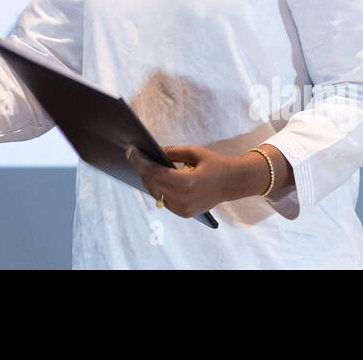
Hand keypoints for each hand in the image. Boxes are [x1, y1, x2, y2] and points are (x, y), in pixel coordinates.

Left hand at [126, 145, 244, 218]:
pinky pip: (163, 199)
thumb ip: (172, 152)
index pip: (154, 172)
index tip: (131, 150)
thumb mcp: (194, 152)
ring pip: (155, 192)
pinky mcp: (184, 213)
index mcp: (186, 183)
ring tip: (140, 163)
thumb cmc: (214, 164)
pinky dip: (157, 187)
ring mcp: (182, 209)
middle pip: (151, 183)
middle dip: (140, 168)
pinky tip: (152, 176)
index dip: (140, 161)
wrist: (232, 183)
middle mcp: (182, 199)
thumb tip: (154, 151)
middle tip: (132, 154)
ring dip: (147, 178)